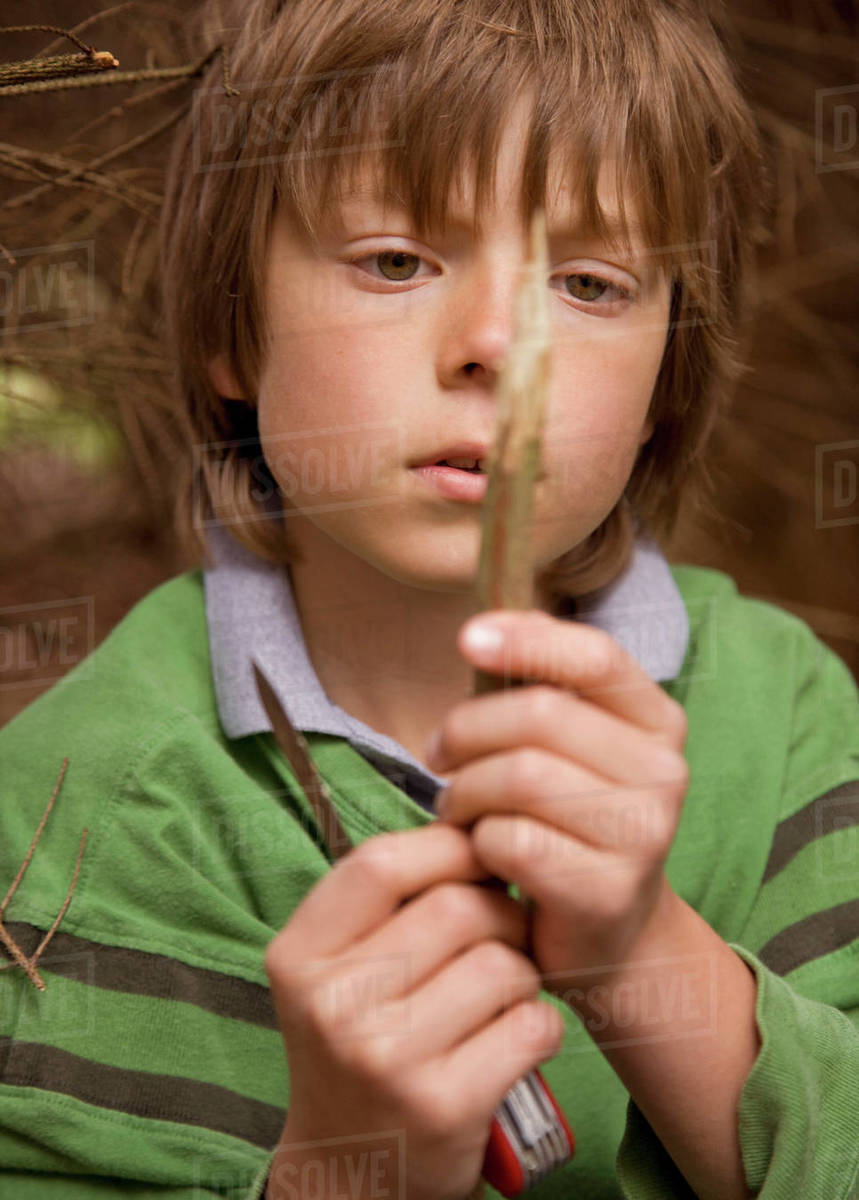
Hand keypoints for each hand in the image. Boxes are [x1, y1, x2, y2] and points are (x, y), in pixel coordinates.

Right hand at [263, 822, 565, 1199]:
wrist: (349, 1168)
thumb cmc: (359, 1040)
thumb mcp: (336, 968)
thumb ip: (387, 901)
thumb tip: (478, 827)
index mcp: (300, 956)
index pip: (381, 862)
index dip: (446, 847)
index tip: (475, 858)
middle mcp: (332, 1005)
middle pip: (457, 908)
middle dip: (500, 913)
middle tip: (503, 935)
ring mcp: (385, 1059)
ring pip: (504, 965)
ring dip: (523, 973)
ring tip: (502, 993)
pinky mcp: (442, 1107)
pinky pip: (532, 1025)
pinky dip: (540, 1026)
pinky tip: (515, 1040)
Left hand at [424, 609, 689, 999]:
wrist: (608, 933)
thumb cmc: (569, 821)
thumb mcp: (566, 748)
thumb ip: (538, 687)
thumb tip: (482, 631)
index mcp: (656, 723)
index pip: (597, 657)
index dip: (528, 640)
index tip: (467, 639)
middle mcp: (663, 772)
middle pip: (540, 715)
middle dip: (468, 729)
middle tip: (437, 755)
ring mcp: (643, 834)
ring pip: (519, 777)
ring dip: (465, 789)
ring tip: (453, 805)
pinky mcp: (607, 889)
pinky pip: (511, 840)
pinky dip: (477, 841)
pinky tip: (477, 850)